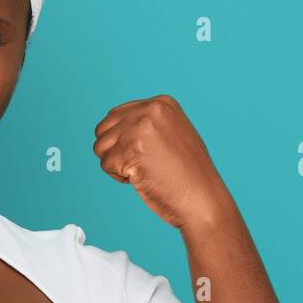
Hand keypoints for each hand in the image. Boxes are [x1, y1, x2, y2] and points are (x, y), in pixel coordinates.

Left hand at [92, 94, 232, 233]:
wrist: (202, 198)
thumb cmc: (187, 174)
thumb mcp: (171, 134)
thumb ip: (146, 124)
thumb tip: (113, 124)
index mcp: (161, 103)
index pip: (116, 115)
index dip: (122, 140)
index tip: (145, 153)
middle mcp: (150, 110)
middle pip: (103, 128)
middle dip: (114, 150)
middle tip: (140, 164)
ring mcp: (140, 128)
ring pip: (100, 146)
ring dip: (116, 164)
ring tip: (144, 170)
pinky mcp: (131, 149)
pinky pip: (105, 164)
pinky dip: (119, 177)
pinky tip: (143, 178)